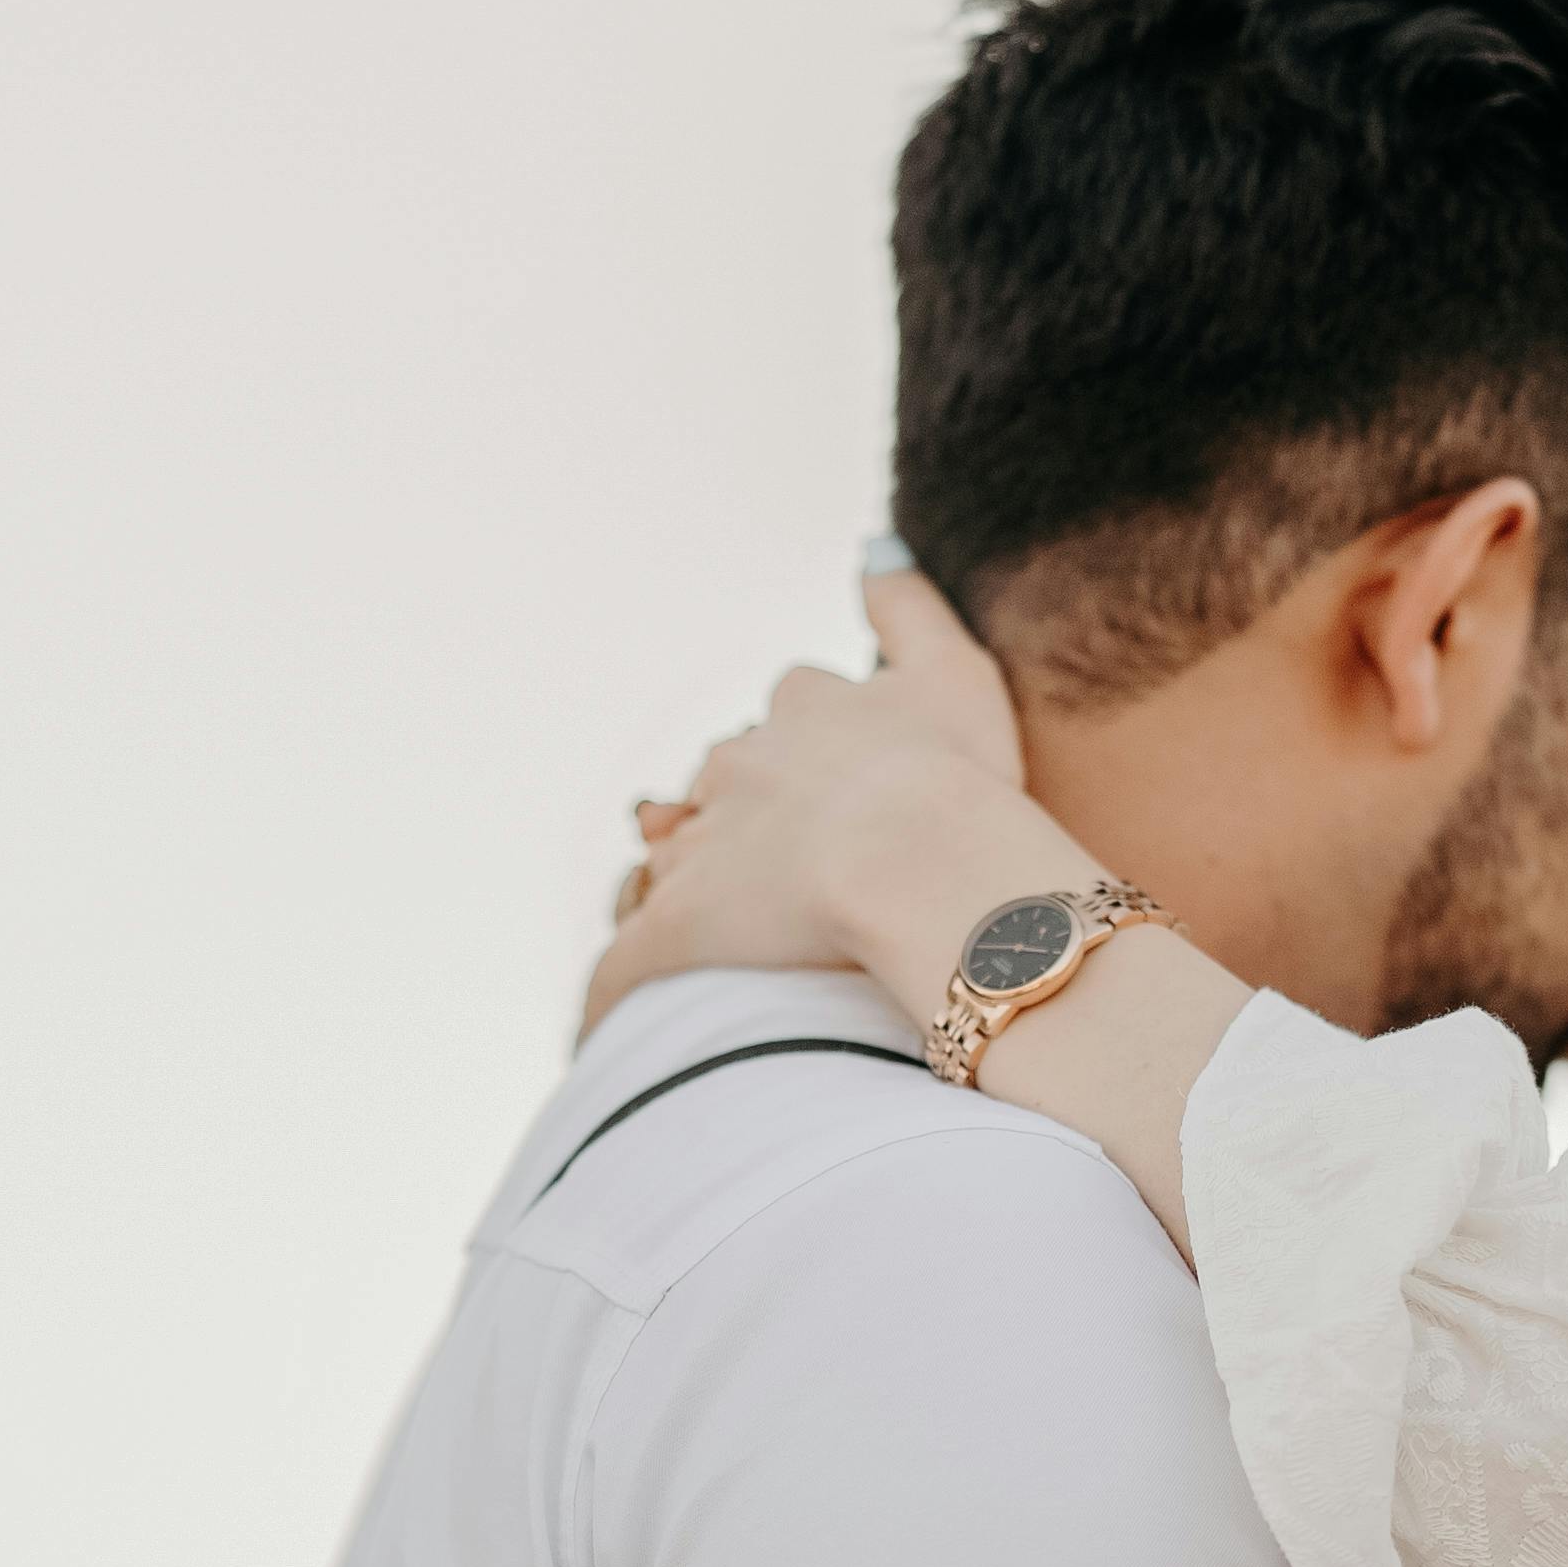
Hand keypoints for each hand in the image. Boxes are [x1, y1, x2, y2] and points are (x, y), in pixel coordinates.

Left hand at [585, 567, 1033, 1037]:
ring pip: (677, 860)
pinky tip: (608, 1020)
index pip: (791, 716)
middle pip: (725, 783)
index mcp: (805, 714)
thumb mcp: (952, 669)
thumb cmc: (958, 774)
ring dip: (690, 887)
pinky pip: (629, 962)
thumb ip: (909, 605)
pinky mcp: (679, 928)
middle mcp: (743, 768)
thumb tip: (872, 546)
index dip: (814, 749)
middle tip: (795, 864)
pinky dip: (615, 989)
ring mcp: (708, 847)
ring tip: (722, 935)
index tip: (846, 784)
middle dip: (747, 814)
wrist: (922, 859)